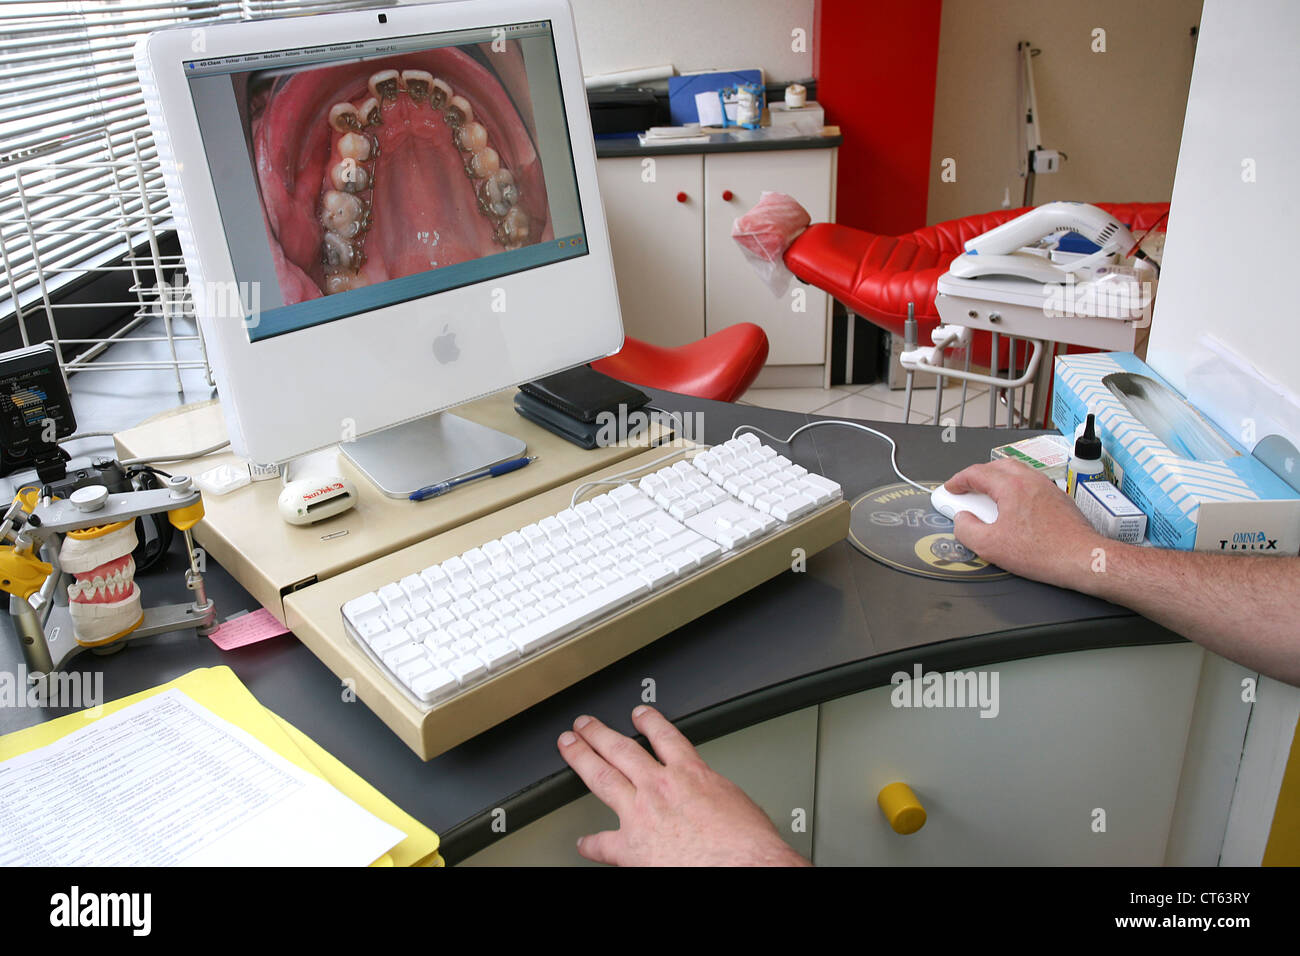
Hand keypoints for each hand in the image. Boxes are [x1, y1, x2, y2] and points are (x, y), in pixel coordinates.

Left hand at [557, 706, 808, 865]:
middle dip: (600, 733)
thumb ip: (715, 795)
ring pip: (603, 777)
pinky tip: (582, 842)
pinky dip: (590, 844)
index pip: (665, 737)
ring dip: (582, 758)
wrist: (743, 869)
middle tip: (585, 724)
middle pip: (622, 750)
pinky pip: (602, 843)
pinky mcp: (631, 849)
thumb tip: (715, 801)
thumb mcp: (739, 802)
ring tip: (570, 746)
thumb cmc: (749, 845)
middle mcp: (661, 789)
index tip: (639, 714)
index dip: (649, 722)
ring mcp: (641, 815)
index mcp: (692, 775)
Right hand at [945, 459, 1106, 590]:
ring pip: (1017, 472)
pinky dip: (1015, 488)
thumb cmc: (1044, 552)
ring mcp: (1047, 487)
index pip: (977, 473)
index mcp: (1011, 486)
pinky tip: (1013, 507)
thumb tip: (962, 520)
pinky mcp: (1058, 498)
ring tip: (988, 497)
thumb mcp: (990, 546)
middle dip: (978, 475)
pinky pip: (1031, 484)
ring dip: (998, 479)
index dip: (958, 480)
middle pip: (997, 466)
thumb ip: (966, 529)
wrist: (1081, 558)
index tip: (952, 488)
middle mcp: (1030, 480)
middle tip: (967, 490)